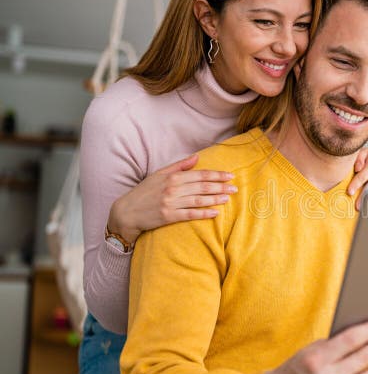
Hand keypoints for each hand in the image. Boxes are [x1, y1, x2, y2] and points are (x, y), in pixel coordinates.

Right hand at [107, 154, 236, 244]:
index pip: (199, 174)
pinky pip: (189, 214)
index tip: (230, 176)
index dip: (216, 175)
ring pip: (198, 200)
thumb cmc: (144, 192)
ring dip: (215, 199)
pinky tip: (215, 213)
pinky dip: (203, 213)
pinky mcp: (168, 216)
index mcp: (172, 177)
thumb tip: (197, 157)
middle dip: (220, 187)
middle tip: (235, 188)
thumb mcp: (159, 174)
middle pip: (202, 187)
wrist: (126, 212)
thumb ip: (179, 166)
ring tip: (228, 198)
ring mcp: (170, 203)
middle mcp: (172, 189)